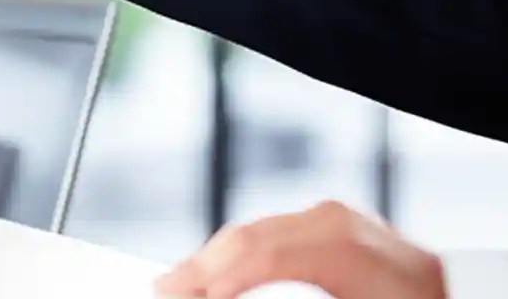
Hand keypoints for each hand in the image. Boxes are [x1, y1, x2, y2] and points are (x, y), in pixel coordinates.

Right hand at [154, 201, 445, 298]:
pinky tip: (217, 268)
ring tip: (177, 281)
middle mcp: (338, 221)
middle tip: (161, 290)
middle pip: (247, 237)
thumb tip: (225, 294)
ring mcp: (337, 217)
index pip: (258, 254)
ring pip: (254, 230)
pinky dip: (238, 250)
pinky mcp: (335, 222)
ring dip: (212, 256)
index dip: (214, 278)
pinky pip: (272, 230)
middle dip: (199, 266)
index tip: (181, 297)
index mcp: (346, 248)